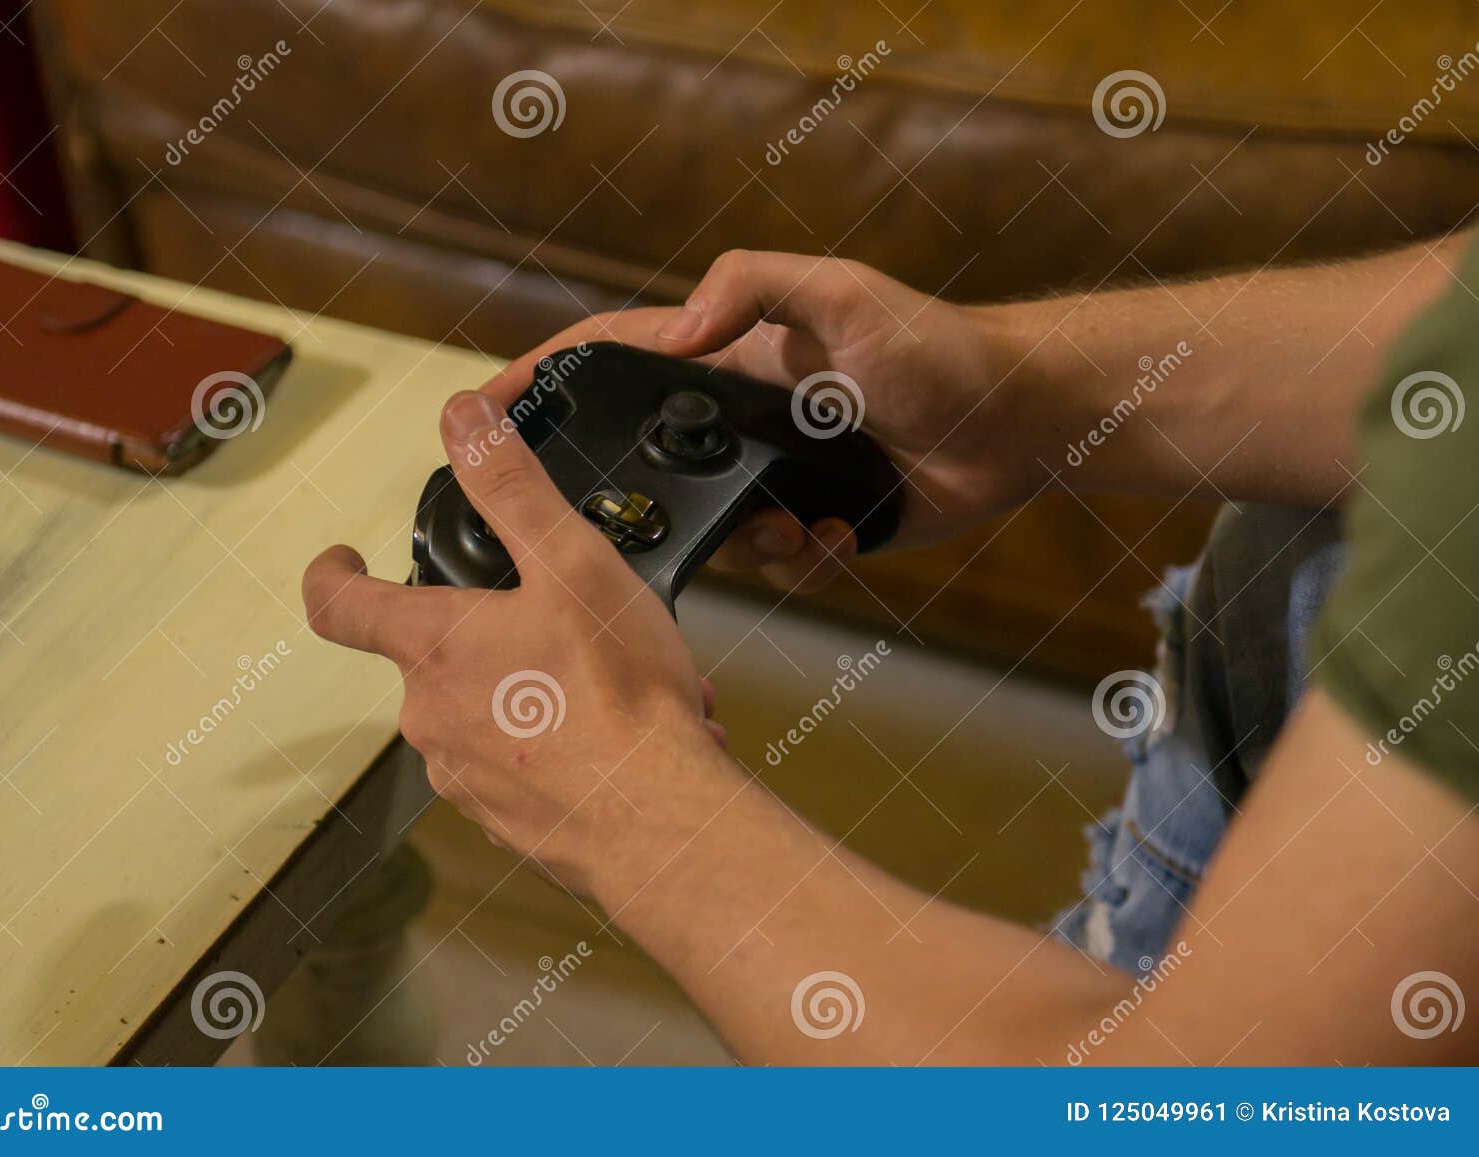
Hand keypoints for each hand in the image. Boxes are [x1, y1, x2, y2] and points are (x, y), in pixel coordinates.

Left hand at [302, 391, 734, 895]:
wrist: (658, 824)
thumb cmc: (616, 697)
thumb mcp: (571, 562)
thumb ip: (511, 486)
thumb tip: (461, 419)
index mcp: (431, 648)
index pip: (339, 605)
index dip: (333, 573)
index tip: (341, 558)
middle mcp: (431, 718)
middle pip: (437, 655)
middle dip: (503, 632)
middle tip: (577, 623)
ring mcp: (466, 778)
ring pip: (493, 711)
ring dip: (547, 690)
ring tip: (623, 682)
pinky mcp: (510, 823)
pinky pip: (527, 766)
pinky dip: (568, 742)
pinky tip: (629, 735)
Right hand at [480, 250, 1047, 591]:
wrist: (1015, 423)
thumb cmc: (937, 346)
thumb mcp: (841, 293)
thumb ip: (753, 285)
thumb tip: (674, 333)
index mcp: (733, 353)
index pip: (617, 355)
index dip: (547, 374)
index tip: (485, 402)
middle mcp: (742, 417)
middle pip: (651, 457)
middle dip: (634, 493)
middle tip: (618, 523)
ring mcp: (775, 475)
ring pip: (710, 527)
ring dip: (744, 538)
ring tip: (797, 521)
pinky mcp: (815, 525)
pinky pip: (777, 563)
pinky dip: (803, 558)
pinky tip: (841, 533)